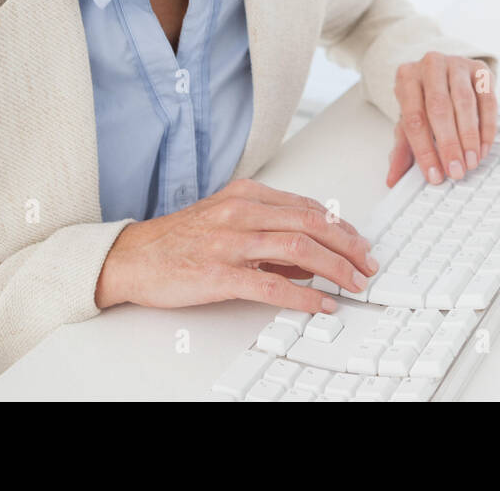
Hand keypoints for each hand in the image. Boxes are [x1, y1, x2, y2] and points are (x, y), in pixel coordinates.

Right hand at [94, 178, 377, 311]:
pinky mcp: (219, 274)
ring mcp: (230, 242)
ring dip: (334, 267)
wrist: (132, 257)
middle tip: (367, 264)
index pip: (308, 206)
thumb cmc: (179, 240)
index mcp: (246, 195)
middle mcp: (241, 213)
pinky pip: (272, 284)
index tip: (360, 244)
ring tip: (353, 283)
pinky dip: (304, 295)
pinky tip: (321, 303)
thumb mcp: (227, 221)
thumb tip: (311, 257)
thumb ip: (268, 233)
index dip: (341, 226)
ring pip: (298, 247)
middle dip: (347, 245)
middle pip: (311, 222)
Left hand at [387, 52, 496, 187]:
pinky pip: (487, 100)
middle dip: (448, 144)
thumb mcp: (409, 121)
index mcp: (407, 77)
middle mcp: (430, 65)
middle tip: (456, 170)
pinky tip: (483, 148)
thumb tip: (392, 179)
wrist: (444, 71)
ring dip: (469, 137)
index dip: (424, 149)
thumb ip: (401, 149)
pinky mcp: (480, 69)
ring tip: (471, 163)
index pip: (413, 118)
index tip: (434, 174)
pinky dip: (486, 128)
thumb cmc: (423, 100)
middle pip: (439, 108)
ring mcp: (457, 64)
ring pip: (464, 102)